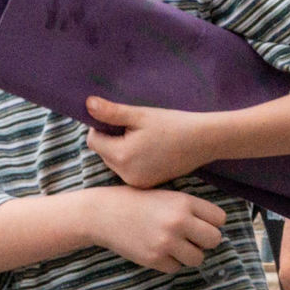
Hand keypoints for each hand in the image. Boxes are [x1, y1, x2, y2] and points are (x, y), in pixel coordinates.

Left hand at [82, 96, 217, 191]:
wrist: (203, 141)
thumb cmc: (172, 124)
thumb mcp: (140, 114)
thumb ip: (111, 111)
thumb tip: (87, 104)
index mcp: (121, 156)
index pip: (93, 141)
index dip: (101, 126)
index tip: (120, 118)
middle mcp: (125, 175)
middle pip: (104, 152)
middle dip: (112, 138)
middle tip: (135, 127)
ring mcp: (136, 183)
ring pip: (115, 162)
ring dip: (122, 149)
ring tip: (145, 138)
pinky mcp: (146, 185)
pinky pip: (128, 170)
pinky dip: (133, 159)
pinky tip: (151, 150)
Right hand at [85, 185, 226, 274]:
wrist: (105, 213)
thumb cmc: (139, 201)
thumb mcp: (168, 196)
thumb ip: (191, 208)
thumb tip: (217, 226)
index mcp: (184, 202)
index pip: (220, 219)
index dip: (212, 222)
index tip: (201, 223)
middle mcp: (178, 222)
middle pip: (214, 240)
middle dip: (205, 240)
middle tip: (191, 237)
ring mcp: (166, 242)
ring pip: (198, 258)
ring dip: (189, 254)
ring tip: (175, 244)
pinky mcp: (154, 259)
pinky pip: (176, 268)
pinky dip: (170, 262)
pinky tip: (158, 250)